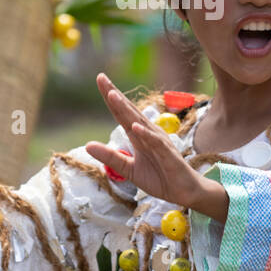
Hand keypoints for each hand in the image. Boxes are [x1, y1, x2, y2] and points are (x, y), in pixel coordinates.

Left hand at [84, 73, 215, 211]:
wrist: (184, 192)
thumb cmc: (159, 178)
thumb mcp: (128, 169)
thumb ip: (110, 157)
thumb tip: (87, 145)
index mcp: (138, 135)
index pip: (121, 113)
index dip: (110, 98)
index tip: (100, 80)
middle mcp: (148, 133)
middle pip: (129, 111)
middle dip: (115, 95)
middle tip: (101, 78)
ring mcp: (159, 142)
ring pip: (140, 122)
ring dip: (127, 109)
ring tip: (113, 95)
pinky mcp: (168, 154)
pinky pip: (156, 142)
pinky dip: (146, 134)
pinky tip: (135, 126)